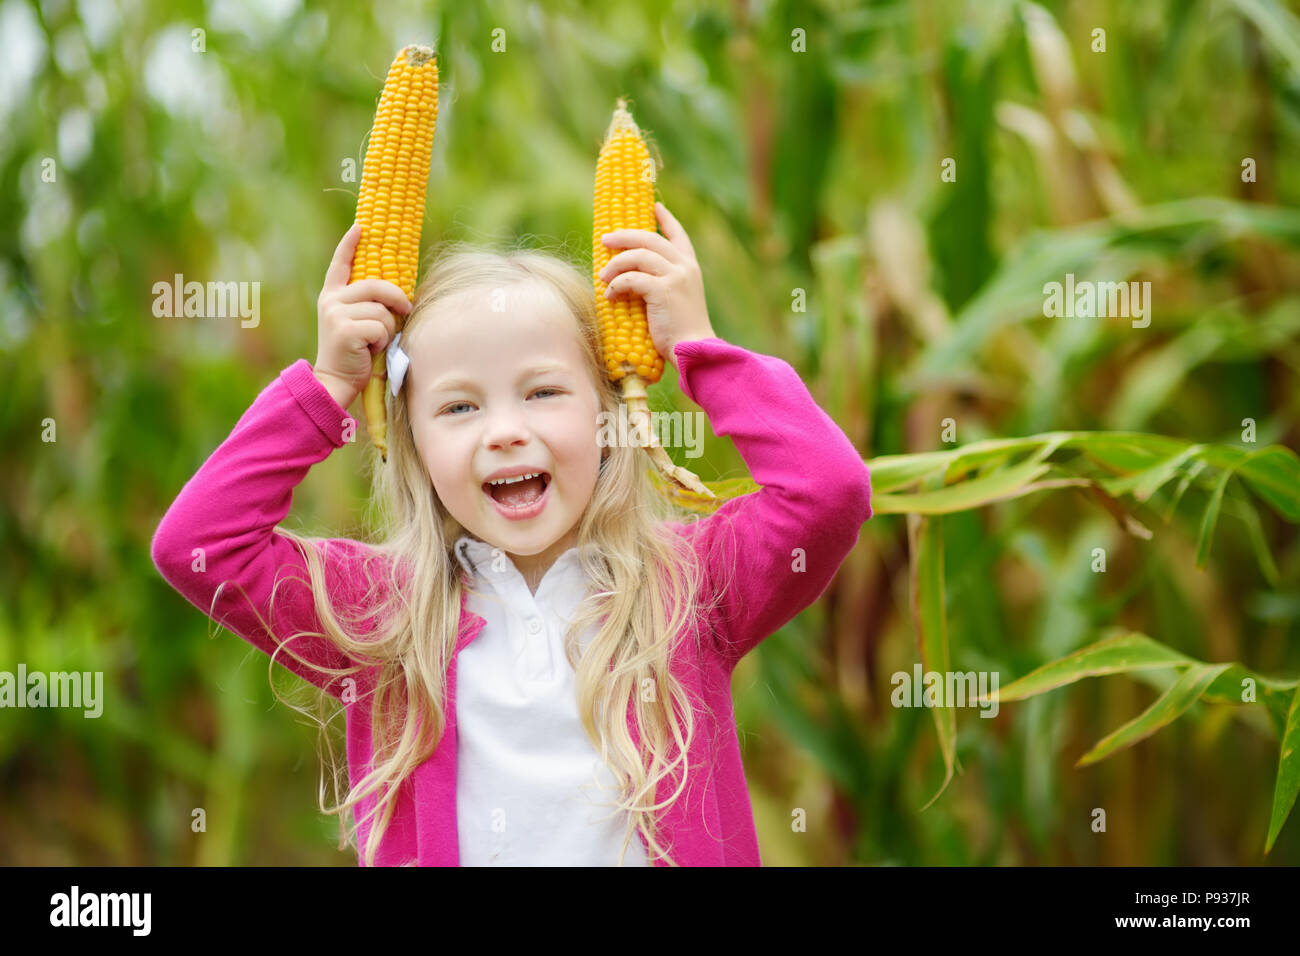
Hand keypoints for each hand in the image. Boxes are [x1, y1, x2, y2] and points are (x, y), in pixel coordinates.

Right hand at [313, 223, 411, 405]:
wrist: (335, 381)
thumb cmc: (354, 353)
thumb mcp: (356, 323)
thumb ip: (367, 305)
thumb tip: (399, 293)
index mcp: (331, 296)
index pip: (340, 264)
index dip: (350, 244)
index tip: (361, 227)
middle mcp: (331, 301)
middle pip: (376, 285)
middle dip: (397, 298)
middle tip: (406, 310)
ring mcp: (336, 314)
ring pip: (382, 310)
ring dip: (388, 329)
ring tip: (376, 341)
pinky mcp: (345, 330)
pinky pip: (381, 327)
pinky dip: (383, 341)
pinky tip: (370, 350)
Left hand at [598, 202, 715, 369]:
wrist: (694, 350)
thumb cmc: (682, 333)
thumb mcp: (677, 302)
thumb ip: (663, 284)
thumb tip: (632, 277)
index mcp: (690, 268)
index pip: (678, 234)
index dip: (665, 219)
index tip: (654, 206)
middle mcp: (685, 267)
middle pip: (650, 239)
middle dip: (625, 236)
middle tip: (605, 240)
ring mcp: (675, 276)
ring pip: (638, 255)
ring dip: (615, 264)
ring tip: (603, 277)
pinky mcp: (663, 290)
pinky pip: (632, 278)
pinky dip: (617, 285)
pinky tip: (610, 296)